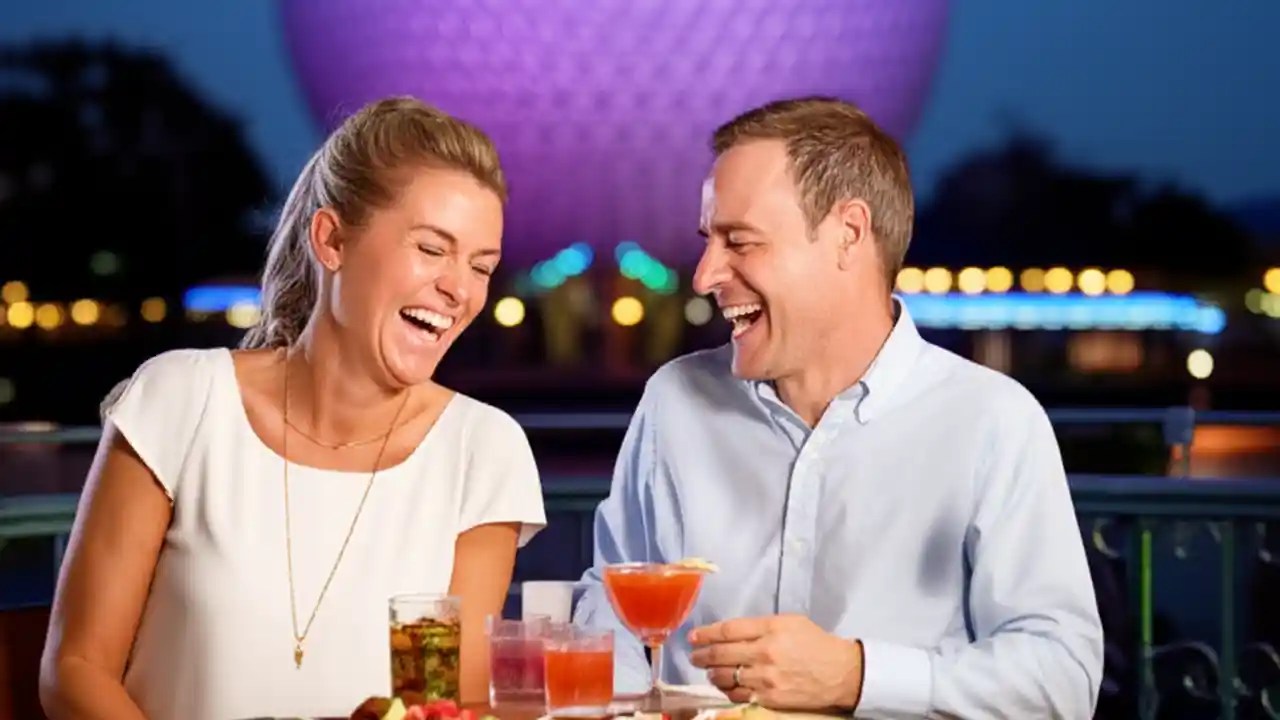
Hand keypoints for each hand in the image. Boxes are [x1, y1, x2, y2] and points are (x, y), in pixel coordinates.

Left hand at [688, 614, 862, 710]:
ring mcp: (766, 677)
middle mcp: (765, 652)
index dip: (706, 634)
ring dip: (711, 673)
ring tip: (708, 671)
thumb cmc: (816, 643)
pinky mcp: (769, 698)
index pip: (728, 630)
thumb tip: (732, 632)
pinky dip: (727, 690)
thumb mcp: (790, 622)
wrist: (841, 673)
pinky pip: (738, 694)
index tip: (694, 637)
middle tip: (694, 656)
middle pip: (721, 654)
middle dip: (702, 655)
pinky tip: (725, 685)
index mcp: (770, 629)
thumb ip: (760, 625)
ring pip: (725, 676)